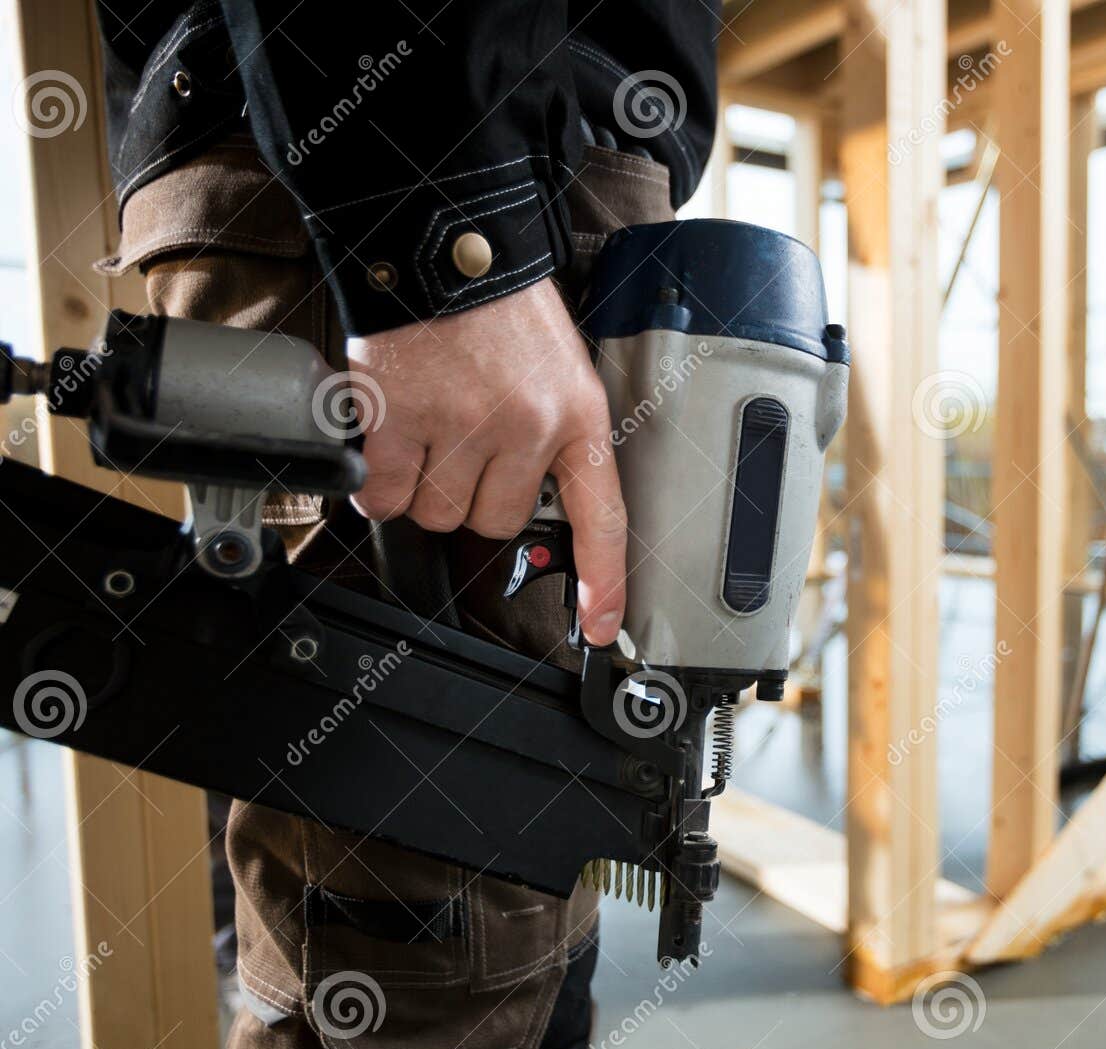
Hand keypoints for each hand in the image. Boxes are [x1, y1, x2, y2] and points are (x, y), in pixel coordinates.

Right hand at [345, 278, 625, 643]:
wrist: (445, 241)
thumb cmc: (501, 308)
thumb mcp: (557, 370)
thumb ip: (552, 437)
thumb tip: (528, 505)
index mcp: (579, 415)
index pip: (601, 517)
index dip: (603, 581)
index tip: (597, 624)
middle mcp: (528, 426)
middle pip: (494, 521)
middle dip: (473, 492)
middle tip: (464, 438)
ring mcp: (463, 425)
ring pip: (437, 513)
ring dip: (423, 485)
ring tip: (428, 423)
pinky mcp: (401, 419)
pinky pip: (384, 495)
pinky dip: (377, 478)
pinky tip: (388, 432)